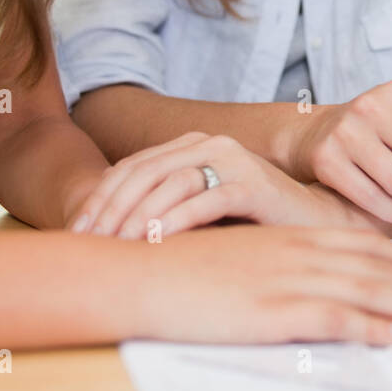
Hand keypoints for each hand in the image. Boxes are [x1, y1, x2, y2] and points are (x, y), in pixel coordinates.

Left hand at [70, 131, 340, 239]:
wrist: (315, 223)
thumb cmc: (252, 222)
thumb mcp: (199, 209)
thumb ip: (163, 206)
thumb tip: (104, 230)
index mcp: (192, 145)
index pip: (131, 168)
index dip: (99, 199)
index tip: (76, 234)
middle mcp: (210, 144)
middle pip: (144, 173)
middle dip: (110, 209)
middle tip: (87, 242)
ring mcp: (233, 160)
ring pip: (169, 185)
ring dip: (136, 216)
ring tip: (114, 246)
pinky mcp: (253, 184)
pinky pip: (205, 200)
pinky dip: (176, 220)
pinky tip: (154, 241)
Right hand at [140, 224, 391, 345]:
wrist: (140, 270)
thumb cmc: (188, 268)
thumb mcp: (248, 256)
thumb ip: (289, 265)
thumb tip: (326, 284)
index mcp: (297, 236)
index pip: (370, 249)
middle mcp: (302, 251)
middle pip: (381, 268)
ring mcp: (289, 278)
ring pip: (370, 289)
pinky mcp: (273, 306)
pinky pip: (334, 316)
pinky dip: (371, 326)